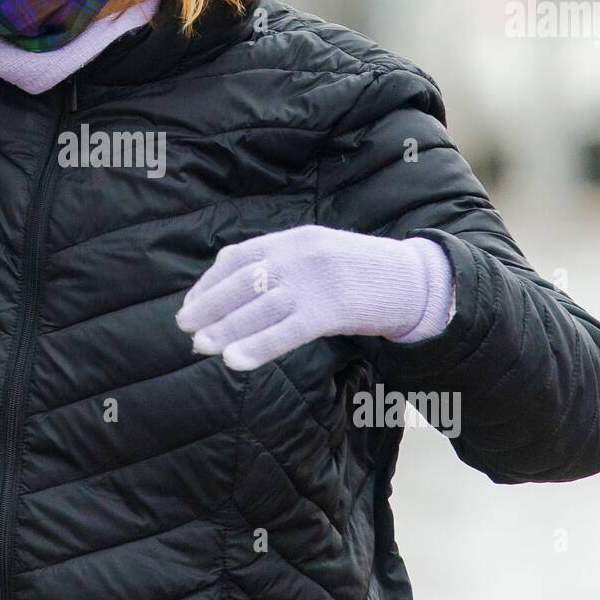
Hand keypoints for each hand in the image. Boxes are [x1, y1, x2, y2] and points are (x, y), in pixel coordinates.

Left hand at [175, 225, 452, 371]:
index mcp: (293, 239)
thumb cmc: (360, 273)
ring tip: (200, 346)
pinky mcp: (332, 309)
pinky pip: (287, 331)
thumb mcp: (318, 255)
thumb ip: (281, 266)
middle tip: (184, 327)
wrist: (415, 280)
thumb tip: (237, 292)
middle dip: (209, 306)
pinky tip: (234, 361)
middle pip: (242, 283)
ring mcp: (315, 281)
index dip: (209, 282)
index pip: (237, 257)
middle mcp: (299, 255)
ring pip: (258, 308)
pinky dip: (257, 346)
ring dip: (224, 329)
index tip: (190, 303)